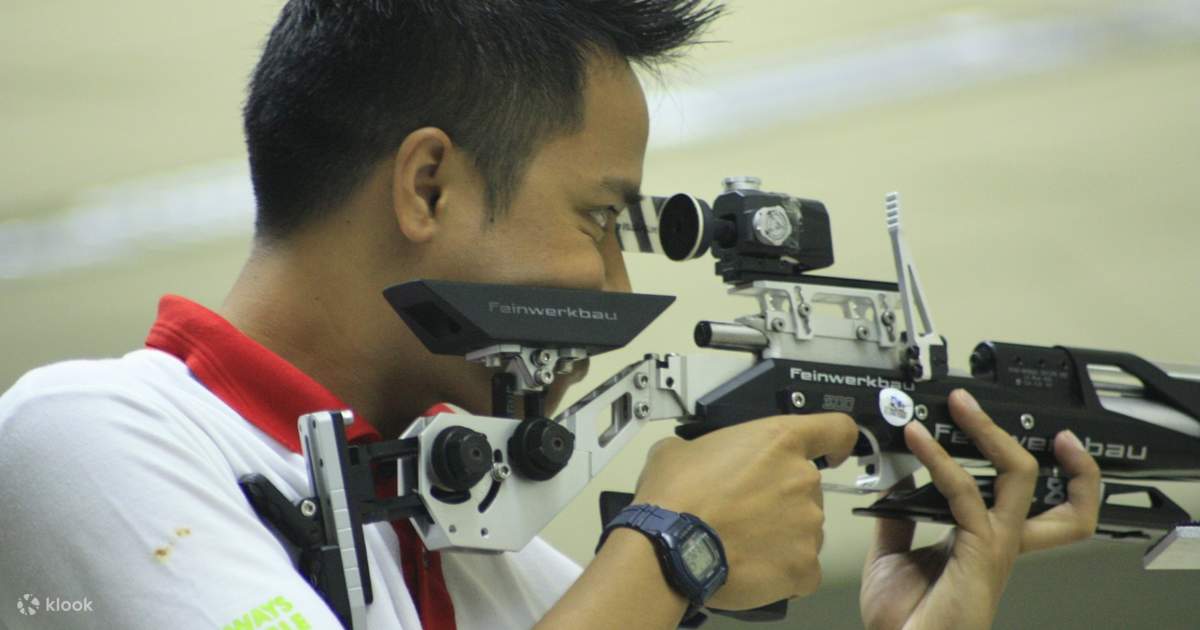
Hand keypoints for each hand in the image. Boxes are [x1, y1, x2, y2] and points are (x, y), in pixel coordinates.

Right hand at [633, 413, 858, 609]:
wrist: (669, 548)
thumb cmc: (674, 498)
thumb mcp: (679, 449)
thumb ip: (705, 446)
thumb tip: (697, 456)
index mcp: (778, 441)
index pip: (835, 430)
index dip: (835, 441)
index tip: (832, 451)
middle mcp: (801, 479)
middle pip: (806, 487)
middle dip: (781, 499)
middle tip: (745, 511)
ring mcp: (808, 524)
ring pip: (805, 528)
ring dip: (782, 535)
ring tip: (742, 542)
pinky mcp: (804, 565)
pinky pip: (803, 568)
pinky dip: (783, 571)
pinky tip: (753, 568)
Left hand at [859, 389, 1101, 629]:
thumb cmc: (904, 620)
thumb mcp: (893, 555)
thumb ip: (899, 516)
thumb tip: (898, 479)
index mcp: (983, 539)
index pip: (1026, 497)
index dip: (1033, 463)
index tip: (1007, 427)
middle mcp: (998, 539)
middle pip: (1047, 486)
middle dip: (1036, 442)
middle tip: (991, 405)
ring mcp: (995, 545)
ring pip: (1019, 476)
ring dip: (988, 432)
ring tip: (960, 405)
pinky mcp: (979, 550)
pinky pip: (964, 491)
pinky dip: (939, 458)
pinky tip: (916, 439)